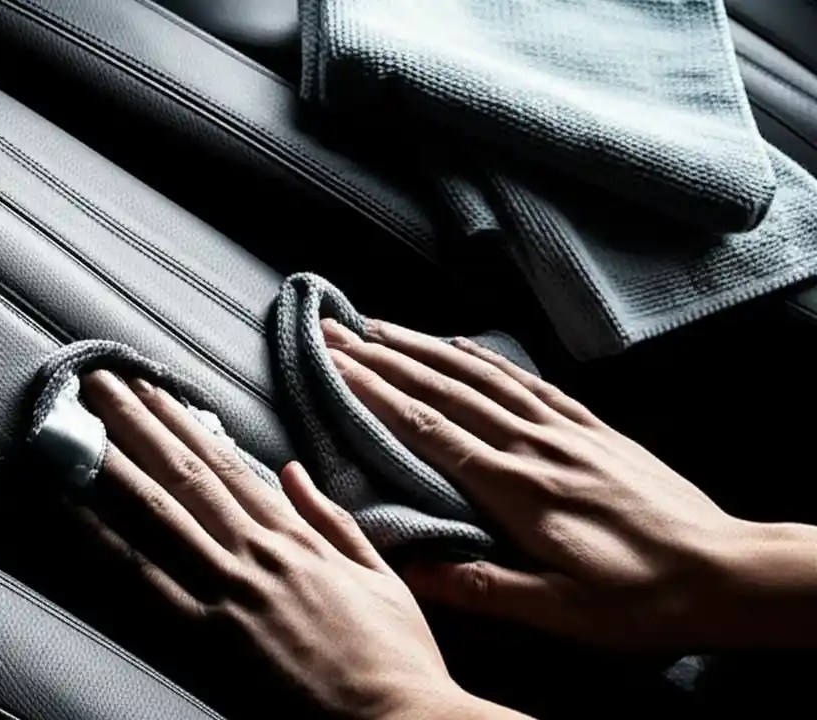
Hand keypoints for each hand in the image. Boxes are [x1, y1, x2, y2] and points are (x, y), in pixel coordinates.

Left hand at [76, 371, 525, 719]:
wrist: (399, 719)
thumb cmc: (395, 655)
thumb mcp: (377, 574)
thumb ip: (330, 519)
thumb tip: (293, 471)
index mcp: (295, 537)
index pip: (227, 465)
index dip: (183, 423)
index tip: (154, 390)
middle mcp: (255, 554)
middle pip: (184, 475)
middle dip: (138, 423)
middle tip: (100, 382)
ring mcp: (229, 594)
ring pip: (159, 515)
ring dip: (115, 465)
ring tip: (79, 428)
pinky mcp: (209, 640)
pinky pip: (146, 584)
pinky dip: (107, 544)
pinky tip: (76, 514)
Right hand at [324, 318, 816, 651]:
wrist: (725, 571)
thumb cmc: (639, 598)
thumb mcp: (558, 611)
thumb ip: (481, 586)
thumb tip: (408, 568)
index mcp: (516, 489)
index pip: (429, 430)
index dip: (376, 394)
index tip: (335, 366)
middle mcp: (534, 446)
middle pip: (446, 389)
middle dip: (385, 358)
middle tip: (337, 332)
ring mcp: (564, 430)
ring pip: (482, 376)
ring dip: (427, 346)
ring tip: (382, 325)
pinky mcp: (591, 428)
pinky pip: (529, 381)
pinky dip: (489, 357)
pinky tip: (463, 343)